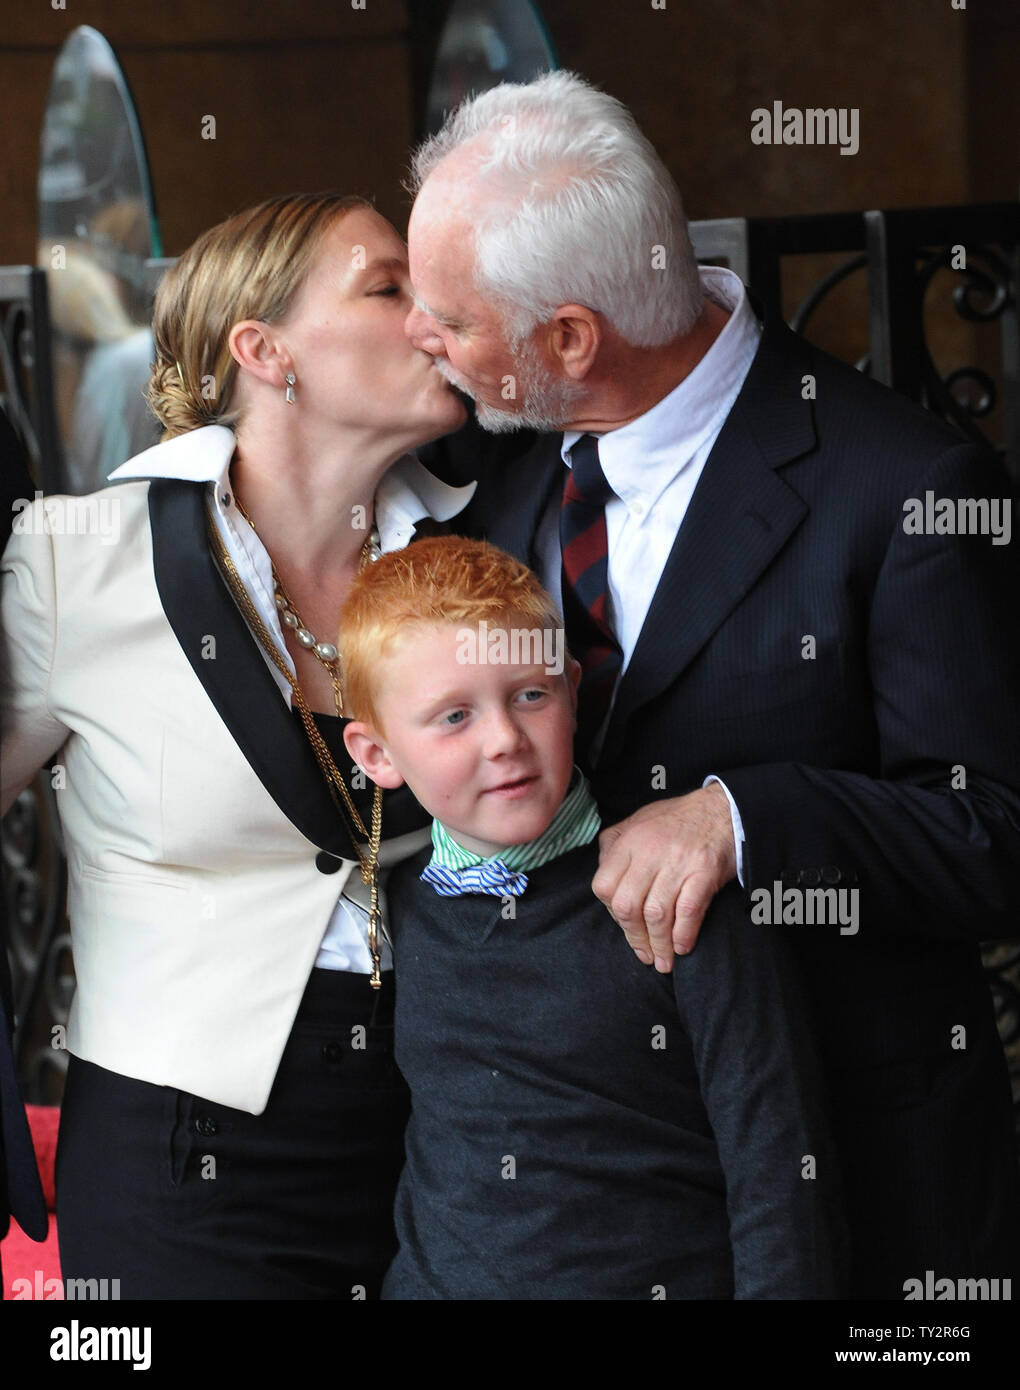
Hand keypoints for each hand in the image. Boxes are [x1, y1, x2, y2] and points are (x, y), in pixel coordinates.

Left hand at [592, 784, 736, 970]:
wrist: (722, 809)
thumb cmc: (677, 820)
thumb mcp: (636, 822)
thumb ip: (613, 846)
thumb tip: (604, 879)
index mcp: (629, 841)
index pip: (604, 886)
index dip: (611, 912)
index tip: (624, 925)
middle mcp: (650, 852)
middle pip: (628, 906)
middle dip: (634, 937)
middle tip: (644, 953)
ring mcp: (678, 862)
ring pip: (657, 914)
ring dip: (659, 944)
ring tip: (663, 961)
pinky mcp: (704, 872)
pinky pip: (688, 911)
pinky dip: (684, 934)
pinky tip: (682, 947)